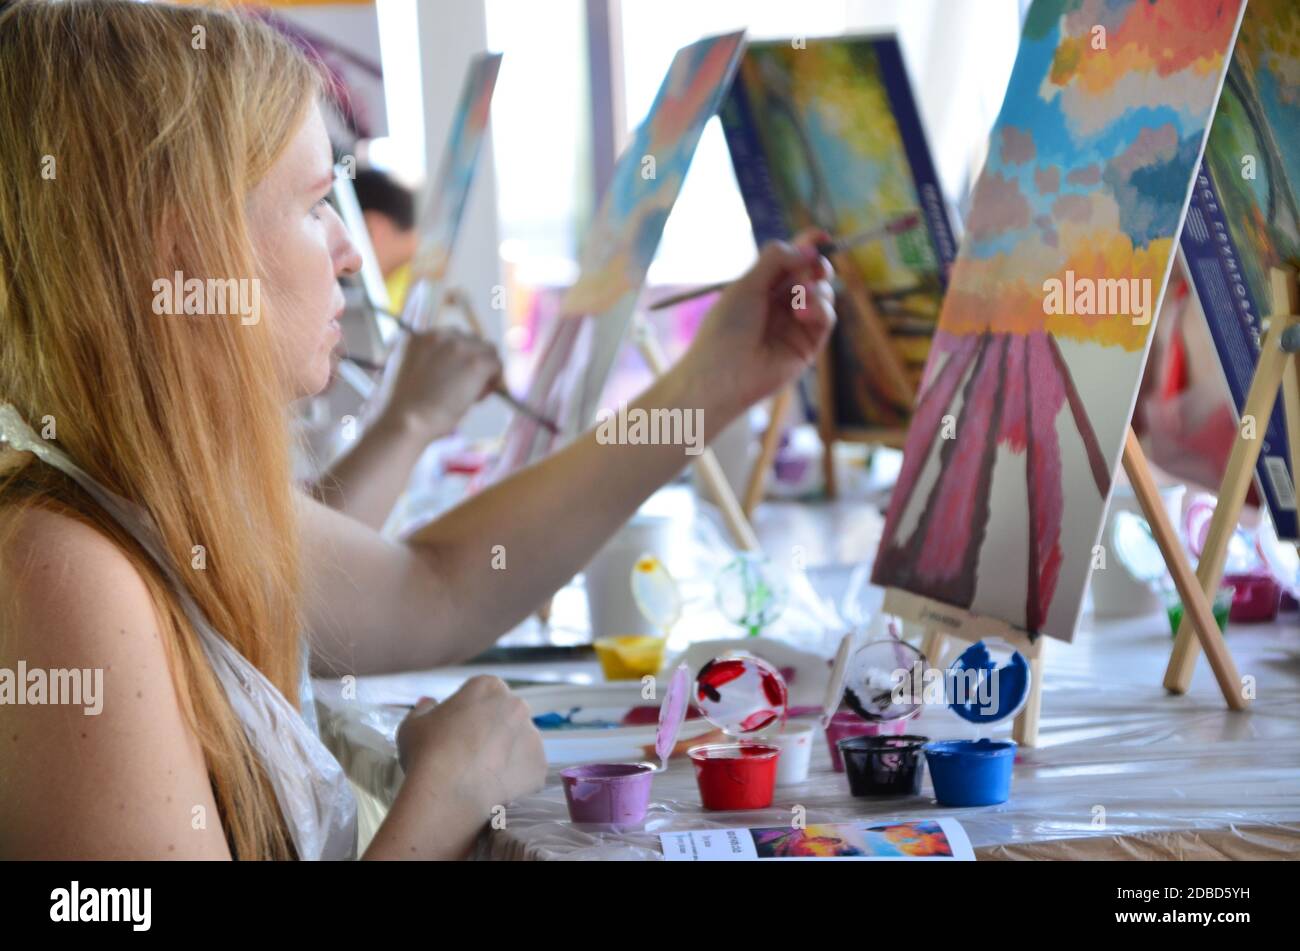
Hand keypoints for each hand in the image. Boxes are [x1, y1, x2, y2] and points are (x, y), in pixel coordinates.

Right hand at [373, 327, 502, 441]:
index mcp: (420, 336)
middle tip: (465, 388)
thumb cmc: (406, 408)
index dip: (458, 358)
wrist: (407, 420)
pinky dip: (494, 379)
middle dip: (472, 361)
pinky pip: (496, 364)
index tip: (454, 378)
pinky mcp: (476, 361)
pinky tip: (479, 396)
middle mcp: (440, 334)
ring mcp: (460, 346)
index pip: (452, 338)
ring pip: (488, 350)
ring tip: (472, 393)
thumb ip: (433, 362)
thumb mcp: (414, 373)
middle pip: (472, 341)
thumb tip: (457, 369)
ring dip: (484, 369)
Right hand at [395, 675, 545, 815]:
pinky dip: (515, 779)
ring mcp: (533, 736)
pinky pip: (527, 771)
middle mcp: (517, 705)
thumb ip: (424, 709)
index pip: (482, 694)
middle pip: (506, 715)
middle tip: (471, 756)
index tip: (458, 733)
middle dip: (493, 731)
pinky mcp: (540, 766)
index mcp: (488, 687)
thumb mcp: (412, 724)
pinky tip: (494, 789)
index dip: (469, 713)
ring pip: (520, 743)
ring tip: (483, 776)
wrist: (447, 795)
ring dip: (506, 754)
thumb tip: (431, 705)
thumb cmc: (427, 752)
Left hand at [680, 229, 834, 417]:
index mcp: (761, 287)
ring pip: (823, 294)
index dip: (807, 246)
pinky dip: (820, 309)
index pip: (790, 260)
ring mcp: (795, 325)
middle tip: (815, 266)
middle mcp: (780, 304)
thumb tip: (808, 247)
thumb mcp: (747, 285)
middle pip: (811, 275)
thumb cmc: (725, 328)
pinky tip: (803, 312)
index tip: (820, 235)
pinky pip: (826, 318)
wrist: (723, 374)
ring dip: (816, 289)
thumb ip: (776, 260)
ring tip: (800, 297)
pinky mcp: (808, 345)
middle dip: (817, 266)